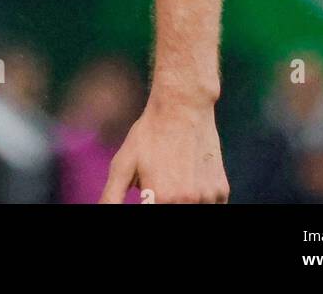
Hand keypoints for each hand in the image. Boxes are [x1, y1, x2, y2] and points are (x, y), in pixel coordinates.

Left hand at [99, 100, 228, 204]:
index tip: (148, 193)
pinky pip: (209, 206)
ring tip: (174, 177)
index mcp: (161, 199)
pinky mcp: (222, 191)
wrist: (183, 106)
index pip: (154, 215)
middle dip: (163, 200)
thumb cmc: (149, 134)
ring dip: (182, 202)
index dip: (148, 203)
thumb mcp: (122, 164)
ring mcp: (208, 197)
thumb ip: (111, 197)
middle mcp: (188, 202)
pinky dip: (198, 199)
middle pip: (174, 212)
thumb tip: (101, 212)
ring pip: (192, 210)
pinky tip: (189, 178)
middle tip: (162, 183)